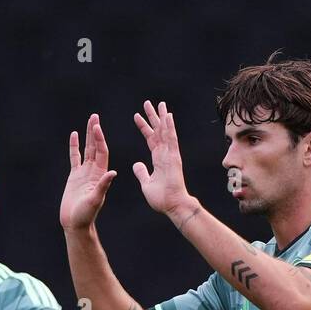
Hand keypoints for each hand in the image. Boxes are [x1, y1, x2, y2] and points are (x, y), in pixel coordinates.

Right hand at [60, 113, 118, 231]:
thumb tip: (113, 173)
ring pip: (86, 150)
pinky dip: (74, 146)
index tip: (97, 127)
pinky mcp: (74, 176)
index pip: (101, 152)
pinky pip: (75, 158)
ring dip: (87, 136)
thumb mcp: (95, 200)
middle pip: (95, 147)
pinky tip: (74, 135)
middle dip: (95, 132)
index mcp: (100, 175)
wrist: (75, 224)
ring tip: (89, 121)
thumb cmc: (86, 215)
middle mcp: (94, 171)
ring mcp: (84, 173)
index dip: (100, 139)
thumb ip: (103, 186)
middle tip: (95, 116)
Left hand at [132, 100, 194, 218]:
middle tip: (147, 103)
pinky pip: (171, 139)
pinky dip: (169, 127)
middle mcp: (165, 154)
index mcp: (158, 159)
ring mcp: (170, 155)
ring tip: (159, 103)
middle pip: (158, 131)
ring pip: (166, 131)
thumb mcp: (146, 183)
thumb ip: (142, 172)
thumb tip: (136, 164)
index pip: (150, 139)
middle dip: (152, 117)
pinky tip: (167, 115)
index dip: (144, 128)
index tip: (137, 116)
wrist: (172, 206)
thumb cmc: (161, 198)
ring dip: (162, 117)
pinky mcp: (174, 157)